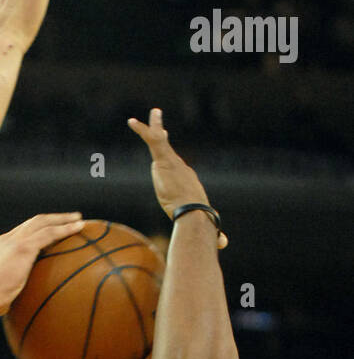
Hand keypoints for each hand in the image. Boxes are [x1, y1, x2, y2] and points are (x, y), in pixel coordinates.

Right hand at [0, 211, 84, 316]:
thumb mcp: (1, 289)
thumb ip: (12, 285)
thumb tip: (23, 298)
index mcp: (1, 247)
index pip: (23, 231)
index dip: (39, 228)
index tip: (52, 229)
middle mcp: (8, 239)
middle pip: (34, 222)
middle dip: (53, 218)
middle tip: (70, 218)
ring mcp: (15, 241)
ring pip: (43, 222)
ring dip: (63, 219)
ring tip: (79, 220)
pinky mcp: (24, 247)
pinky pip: (49, 233)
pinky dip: (65, 228)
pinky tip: (79, 228)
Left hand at [127, 108, 228, 249]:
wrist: (194, 212)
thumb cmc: (199, 219)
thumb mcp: (204, 224)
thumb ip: (214, 234)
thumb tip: (225, 244)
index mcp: (186, 179)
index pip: (177, 167)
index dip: (171, 162)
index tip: (167, 159)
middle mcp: (180, 167)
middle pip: (169, 149)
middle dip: (163, 136)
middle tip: (160, 126)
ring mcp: (172, 162)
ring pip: (160, 139)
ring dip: (154, 125)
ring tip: (150, 114)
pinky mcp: (164, 160)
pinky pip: (152, 140)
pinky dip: (142, 130)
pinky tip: (132, 122)